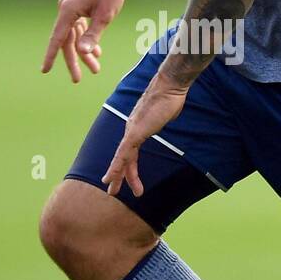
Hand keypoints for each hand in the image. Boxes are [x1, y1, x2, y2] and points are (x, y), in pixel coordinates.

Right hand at [41, 0, 128, 82]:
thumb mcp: (105, 16)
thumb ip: (92, 35)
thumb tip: (81, 53)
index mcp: (68, 11)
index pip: (57, 39)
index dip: (51, 56)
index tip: (45, 70)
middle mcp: (66, 9)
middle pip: (66, 40)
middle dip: (74, 60)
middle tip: (77, 80)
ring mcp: (71, 7)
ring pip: (75, 35)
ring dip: (84, 52)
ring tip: (95, 69)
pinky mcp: (78, 5)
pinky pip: (79, 27)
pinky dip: (87, 39)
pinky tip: (97, 52)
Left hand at [101, 75, 187, 196]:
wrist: (170, 87)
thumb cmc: (170, 98)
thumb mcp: (166, 114)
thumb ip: (162, 119)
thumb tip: (167, 117)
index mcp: (138, 126)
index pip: (131, 150)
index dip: (128, 165)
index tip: (129, 176)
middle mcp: (131, 129)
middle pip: (123, 157)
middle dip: (118, 175)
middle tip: (111, 190)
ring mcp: (131, 131)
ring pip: (121, 159)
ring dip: (117, 177)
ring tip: (113, 192)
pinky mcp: (134, 133)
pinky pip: (123, 155)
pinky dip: (116, 167)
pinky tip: (110, 178)